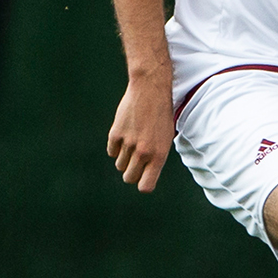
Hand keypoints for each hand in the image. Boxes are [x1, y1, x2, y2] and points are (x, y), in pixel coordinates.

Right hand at [106, 74, 172, 191]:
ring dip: (124, 158)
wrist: (150, 91)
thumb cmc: (161, 115)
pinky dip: (116, 147)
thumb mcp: (166, 138)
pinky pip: (111, 152)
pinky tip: (124, 135)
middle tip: (136, 160)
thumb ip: (156, 157)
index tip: (143, 177)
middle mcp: (143, 152)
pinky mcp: (115, 134)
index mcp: (159, 155)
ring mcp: (128, 144)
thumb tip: (144, 175)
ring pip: (120, 165)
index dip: (143, 183)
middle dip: (132, 172)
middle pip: (129, 178)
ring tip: (133, 143)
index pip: (145, 186)